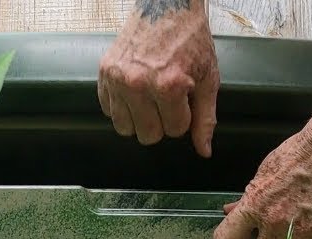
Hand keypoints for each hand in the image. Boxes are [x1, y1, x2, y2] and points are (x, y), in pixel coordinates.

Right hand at [97, 1, 219, 156]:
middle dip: (161, 122)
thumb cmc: (190, 40)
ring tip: (148, 97)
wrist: (167, 7)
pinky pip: (107, 109)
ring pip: (124, 127)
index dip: (182, 117)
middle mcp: (139, 83)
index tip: (183, 98)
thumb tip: (204, 150)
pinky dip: (120, 105)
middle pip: (147, 135)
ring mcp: (118, 77)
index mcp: (168, 86)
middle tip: (166, 99)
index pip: (174, 131)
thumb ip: (206, 118)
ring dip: (138, 118)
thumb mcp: (207, 79)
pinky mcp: (104, 71)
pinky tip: (133, 90)